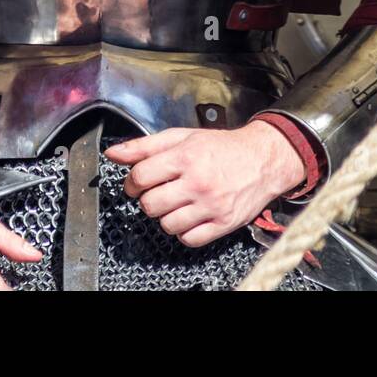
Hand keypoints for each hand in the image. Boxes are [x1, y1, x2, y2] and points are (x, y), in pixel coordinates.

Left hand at [106, 122, 305, 247]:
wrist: (262, 159)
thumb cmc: (221, 147)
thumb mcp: (182, 137)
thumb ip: (145, 145)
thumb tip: (113, 153)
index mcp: (186, 156)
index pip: (141, 176)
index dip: (131, 181)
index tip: (135, 182)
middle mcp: (198, 182)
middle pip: (150, 204)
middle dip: (147, 199)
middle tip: (156, 192)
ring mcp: (211, 205)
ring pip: (167, 225)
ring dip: (165, 216)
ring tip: (174, 204)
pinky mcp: (223, 224)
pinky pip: (189, 239)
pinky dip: (184, 232)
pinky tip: (188, 216)